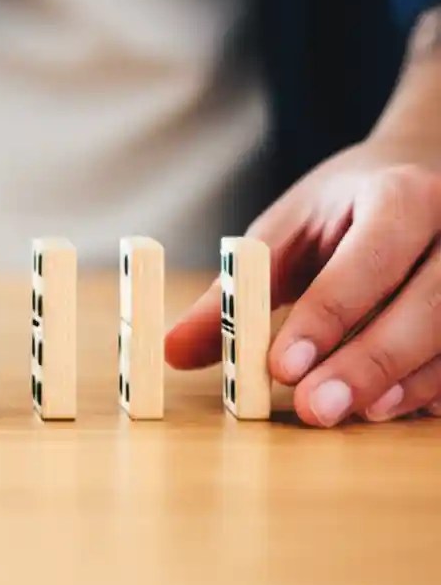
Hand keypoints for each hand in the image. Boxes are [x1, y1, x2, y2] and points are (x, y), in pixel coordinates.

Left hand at [166, 138, 440, 426]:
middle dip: (370, 363)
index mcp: (401, 196)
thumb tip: (171, 351)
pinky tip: (392, 406)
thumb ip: (232, 290)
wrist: (423, 172)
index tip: (283, 366)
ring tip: (356, 412)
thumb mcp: (282, 232)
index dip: (328, 317)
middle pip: (429, 305)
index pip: (369, 260)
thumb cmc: (342, 207)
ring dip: (407, 382)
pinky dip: (433, 387)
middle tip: (316, 407)